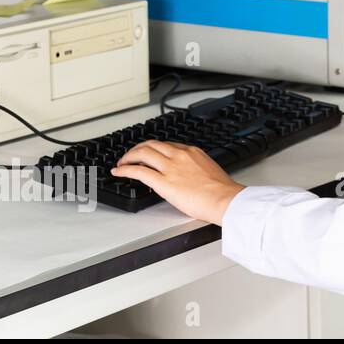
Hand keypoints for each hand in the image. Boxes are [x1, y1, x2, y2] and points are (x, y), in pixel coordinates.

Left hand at [111, 141, 245, 224]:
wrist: (224, 199)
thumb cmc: (220, 190)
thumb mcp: (209, 169)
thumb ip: (195, 167)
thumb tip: (187, 174)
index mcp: (192, 152)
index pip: (166, 144)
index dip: (152, 148)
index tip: (148, 154)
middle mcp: (179, 155)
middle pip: (150, 144)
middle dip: (136, 149)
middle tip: (130, 156)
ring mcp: (170, 167)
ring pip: (142, 153)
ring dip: (128, 156)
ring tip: (122, 163)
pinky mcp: (162, 182)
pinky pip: (137, 171)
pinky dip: (124, 169)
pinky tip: (118, 171)